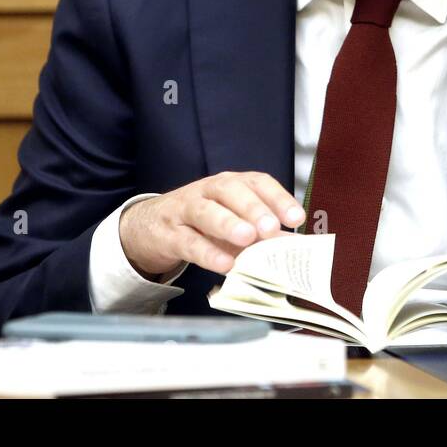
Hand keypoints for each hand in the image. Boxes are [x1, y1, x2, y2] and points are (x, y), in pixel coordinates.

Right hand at [119, 171, 304, 277]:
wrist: (149, 227)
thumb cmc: (200, 223)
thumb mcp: (233, 223)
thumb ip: (262, 234)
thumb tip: (297, 247)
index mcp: (230, 185)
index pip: (256, 183)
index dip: (278, 198)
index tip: (297, 217)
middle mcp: (208, 191)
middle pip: (231, 191)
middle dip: (253, 208)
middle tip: (271, 227)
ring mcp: (185, 210)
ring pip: (206, 211)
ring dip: (228, 223)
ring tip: (248, 238)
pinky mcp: (168, 234)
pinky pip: (188, 242)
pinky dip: (207, 253)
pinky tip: (224, 263)